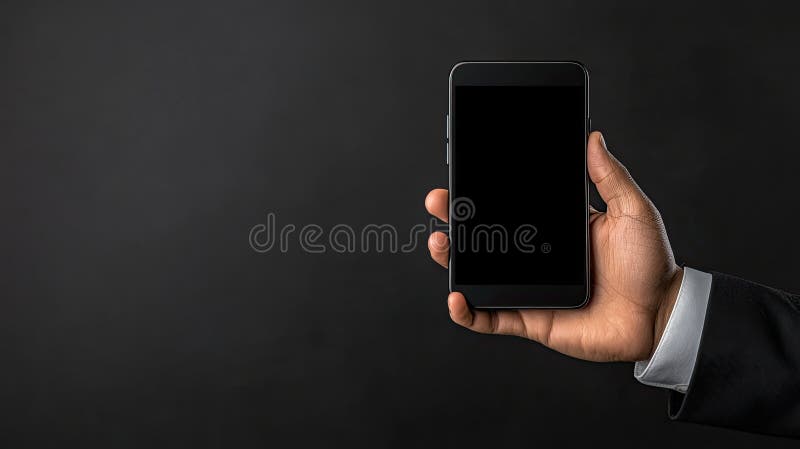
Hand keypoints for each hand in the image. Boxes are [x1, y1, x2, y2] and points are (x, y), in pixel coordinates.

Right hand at [425, 131, 682, 361]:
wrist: (661, 315)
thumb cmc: (651, 265)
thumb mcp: (632, 210)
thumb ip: (610, 176)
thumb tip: (592, 138)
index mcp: (556, 229)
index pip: (511, 207)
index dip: (482, 193)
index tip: (463, 174)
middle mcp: (537, 258)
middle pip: (486, 237)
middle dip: (455, 219)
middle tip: (439, 202)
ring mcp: (530, 289)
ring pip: (479, 275)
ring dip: (452, 260)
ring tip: (440, 243)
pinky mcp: (530, 319)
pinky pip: (491, 318)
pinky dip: (469, 313)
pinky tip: (456, 298)